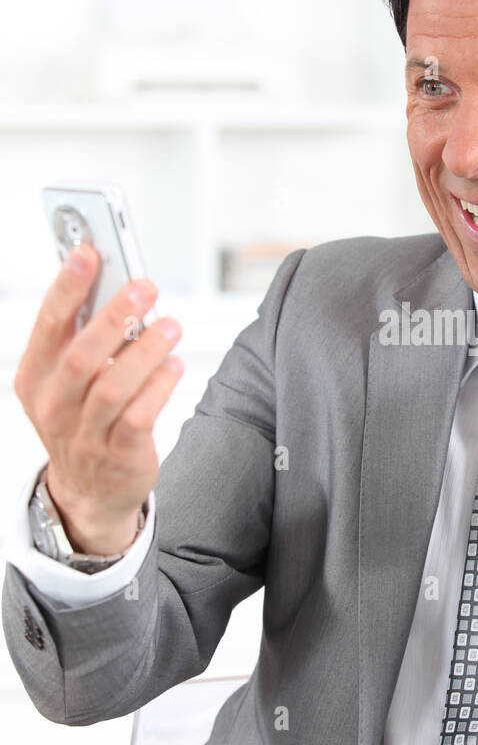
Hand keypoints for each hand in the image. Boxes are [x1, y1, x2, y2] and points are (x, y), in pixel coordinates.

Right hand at [13, 243, 183, 553]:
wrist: (89, 491)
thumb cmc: (80, 419)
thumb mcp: (65, 380)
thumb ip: (82, 336)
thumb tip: (114, 283)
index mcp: (35, 376)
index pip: (49, 324)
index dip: (68, 286)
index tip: (88, 253)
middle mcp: (54, 405)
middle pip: (82, 355)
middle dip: (115, 316)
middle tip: (144, 288)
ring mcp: (84, 433)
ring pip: (113, 386)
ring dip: (146, 350)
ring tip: (170, 327)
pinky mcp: (119, 453)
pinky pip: (141, 415)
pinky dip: (160, 386)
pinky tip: (175, 366)